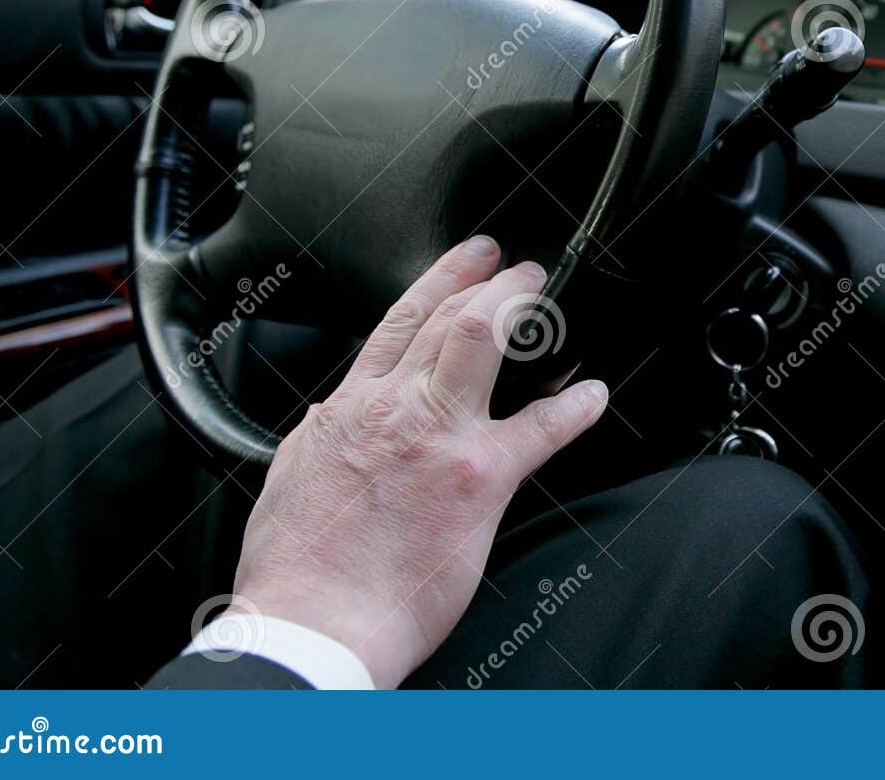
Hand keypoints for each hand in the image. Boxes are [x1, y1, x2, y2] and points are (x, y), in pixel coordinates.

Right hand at [227, 236, 608, 686]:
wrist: (315, 622)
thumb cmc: (298, 569)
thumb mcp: (290, 478)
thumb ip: (319, 437)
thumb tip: (331, 414)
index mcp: (351, 409)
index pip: (399, 323)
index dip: (439, 281)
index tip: (465, 263)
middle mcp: (395, 409)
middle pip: (447, 318)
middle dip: (487, 280)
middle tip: (513, 265)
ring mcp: (440, 438)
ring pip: (481, 341)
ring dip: (517, 308)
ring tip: (540, 291)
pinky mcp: (479, 480)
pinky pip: (539, 429)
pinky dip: (572, 408)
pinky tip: (593, 396)